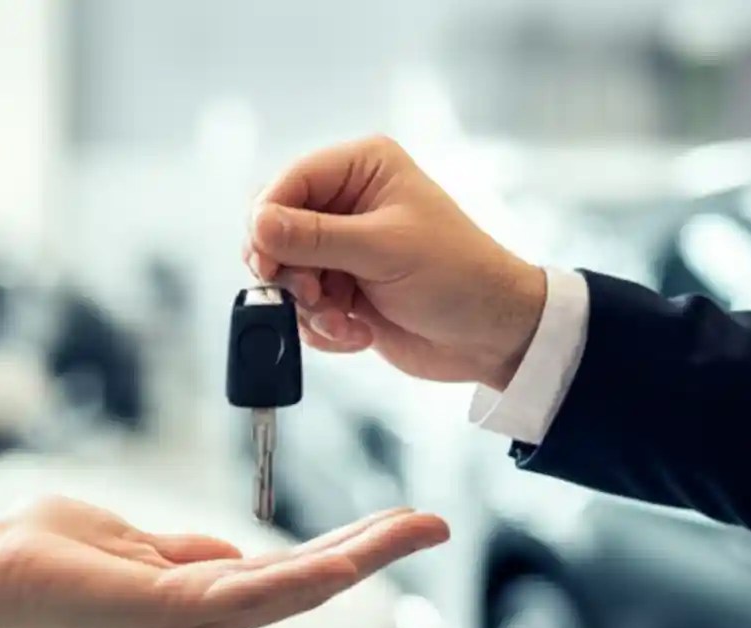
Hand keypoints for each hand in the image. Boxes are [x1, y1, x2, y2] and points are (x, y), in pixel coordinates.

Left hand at [0, 497, 448, 627]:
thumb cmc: (56, 552)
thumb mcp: (141, 542)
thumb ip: (191, 550)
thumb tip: (233, 550)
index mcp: (207, 594)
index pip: (296, 572)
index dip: (353, 549)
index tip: (399, 521)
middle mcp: (211, 615)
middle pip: (312, 582)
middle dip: (376, 553)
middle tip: (433, 523)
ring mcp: (195, 617)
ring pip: (299, 588)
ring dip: (362, 559)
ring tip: (413, 529)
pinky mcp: (172, 608)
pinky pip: (255, 590)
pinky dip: (310, 574)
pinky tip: (349, 558)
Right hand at [244, 135, 546, 389]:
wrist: (492, 336)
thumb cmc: (460, 276)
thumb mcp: (385, 250)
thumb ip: (315, 237)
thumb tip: (258, 224)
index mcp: (363, 169)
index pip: (290, 182)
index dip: (268, 220)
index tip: (265, 256)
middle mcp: (348, 204)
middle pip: (276, 230)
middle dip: (288, 270)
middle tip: (310, 293)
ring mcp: (343, 250)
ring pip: (286, 275)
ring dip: (309, 306)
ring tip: (342, 318)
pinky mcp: (343, 290)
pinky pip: (303, 308)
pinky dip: (323, 326)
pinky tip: (357, 331)